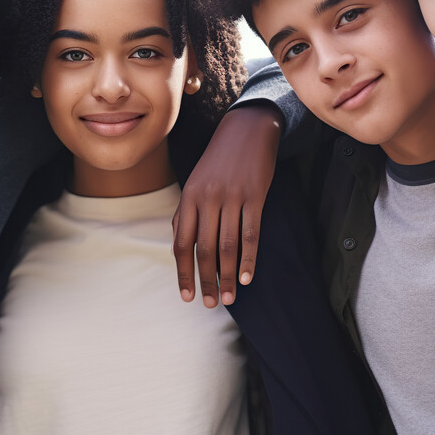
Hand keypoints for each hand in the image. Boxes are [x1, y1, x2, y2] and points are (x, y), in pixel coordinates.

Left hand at [173, 104, 280, 306]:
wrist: (246, 130)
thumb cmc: (218, 162)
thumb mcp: (196, 184)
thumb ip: (186, 215)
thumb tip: (179, 248)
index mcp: (188, 198)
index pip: (181, 244)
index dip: (183, 273)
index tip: (186, 297)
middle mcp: (207, 199)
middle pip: (204, 249)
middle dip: (206, 281)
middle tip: (210, 304)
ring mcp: (231, 197)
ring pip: (227, 246)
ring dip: (227, 276)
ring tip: (229, 298)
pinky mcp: (254, 196)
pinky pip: (250, 234)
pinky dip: (248, 259)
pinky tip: (246, 278)